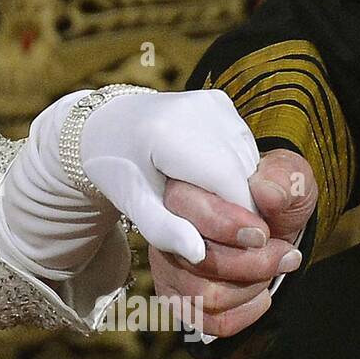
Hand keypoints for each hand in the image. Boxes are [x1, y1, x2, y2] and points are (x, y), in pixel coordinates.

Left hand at [81, 90, 261, 263]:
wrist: (110, 125)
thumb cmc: (120, 172)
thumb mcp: (135, 207)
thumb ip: (165, 232)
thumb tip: (201, 255)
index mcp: (169, 133)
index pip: (228, 182)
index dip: (239, 217)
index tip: (235, 244)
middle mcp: (198, 110)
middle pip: (243, 171)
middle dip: (239, 206)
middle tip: (219, 230)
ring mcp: (213, 104)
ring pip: (249, 160)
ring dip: (240, 189)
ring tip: (209, 204)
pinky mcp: (221, 103)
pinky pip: (244, 147)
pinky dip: (236, 170)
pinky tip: (208, 180)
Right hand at [147, 149, 317, 337]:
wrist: (274, 228)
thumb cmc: (276, 199)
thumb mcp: (290, 179)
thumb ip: (283, 179)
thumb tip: (265, 193)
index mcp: (187, 186)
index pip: (187, 209)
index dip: (227, 226)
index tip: (263, 233)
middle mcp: (164, 225)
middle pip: (200, 261)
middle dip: (254, 263)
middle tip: (285, 254)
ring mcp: (168, 264)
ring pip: (205, 296)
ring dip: (251, 288)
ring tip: (271, 270)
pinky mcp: (176, 296)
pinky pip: (208, 320)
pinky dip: (244, 313)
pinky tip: (258, 294)